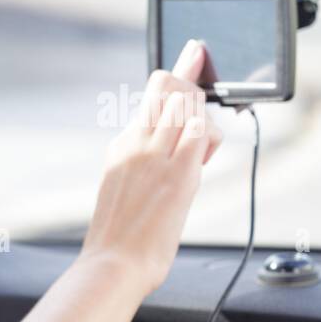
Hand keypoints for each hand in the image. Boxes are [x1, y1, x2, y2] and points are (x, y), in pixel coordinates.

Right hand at [79, 39, 224, 297]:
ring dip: (200, 103)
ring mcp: (155, 156)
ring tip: (205, 121)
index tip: (186, 62)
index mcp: (119, 149)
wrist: (111, 265)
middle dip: (188, 73)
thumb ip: (140, 167)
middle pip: (164, 89)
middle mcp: (134, 144)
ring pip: (183, 103)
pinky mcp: (178, 174)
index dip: (171, 80)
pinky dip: (209, 128)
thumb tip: (166, 161)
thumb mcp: (120, 191)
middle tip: (199, 56)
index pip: (148, 102)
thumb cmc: (116, 240)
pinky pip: (199, 132)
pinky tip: (208, 140)